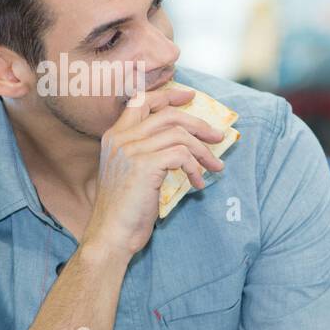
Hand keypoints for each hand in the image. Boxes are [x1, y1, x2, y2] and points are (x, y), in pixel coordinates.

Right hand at [82, 85, 226, 259]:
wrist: (112, 234)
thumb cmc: (127, 209)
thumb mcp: (133, 173)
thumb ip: (148, 152)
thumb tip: (185, 143)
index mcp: (115, 136)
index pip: (141, 101)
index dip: (168, 95)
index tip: (190, 96)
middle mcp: (120, 138)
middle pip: (167, 115)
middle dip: (198, 124)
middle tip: (217, 137)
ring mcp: (130, 150)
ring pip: (179, 135)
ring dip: (203, 151)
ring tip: (215, 167)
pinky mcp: (144, 165)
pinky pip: (182, 155)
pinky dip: (195, 168)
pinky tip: (197, 184)